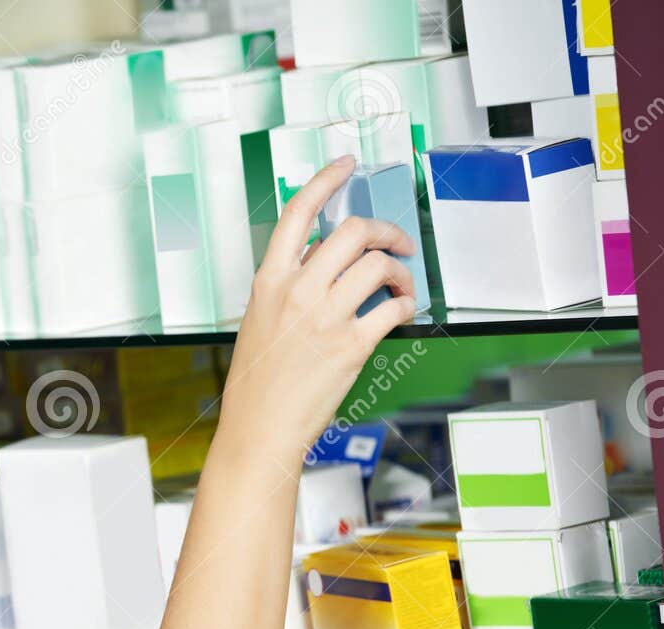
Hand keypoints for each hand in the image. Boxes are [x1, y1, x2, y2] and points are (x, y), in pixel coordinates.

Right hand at [216, 155, 416, 459]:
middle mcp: (297, 292)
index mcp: (269, 282)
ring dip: (400, 270)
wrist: (259, 429)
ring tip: (400, 284)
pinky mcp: (351, 346)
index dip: (325, 180)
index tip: (346, 164)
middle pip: (352, 231)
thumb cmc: (257, 383)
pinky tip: (402, 311)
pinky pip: (393, 308)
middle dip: (385, 230)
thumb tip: (323, 256)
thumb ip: (287, 285)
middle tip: (397, 242)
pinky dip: (406, 304)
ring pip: (378, 265)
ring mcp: (325, 318)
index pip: (298, 213)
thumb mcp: (258, 321)